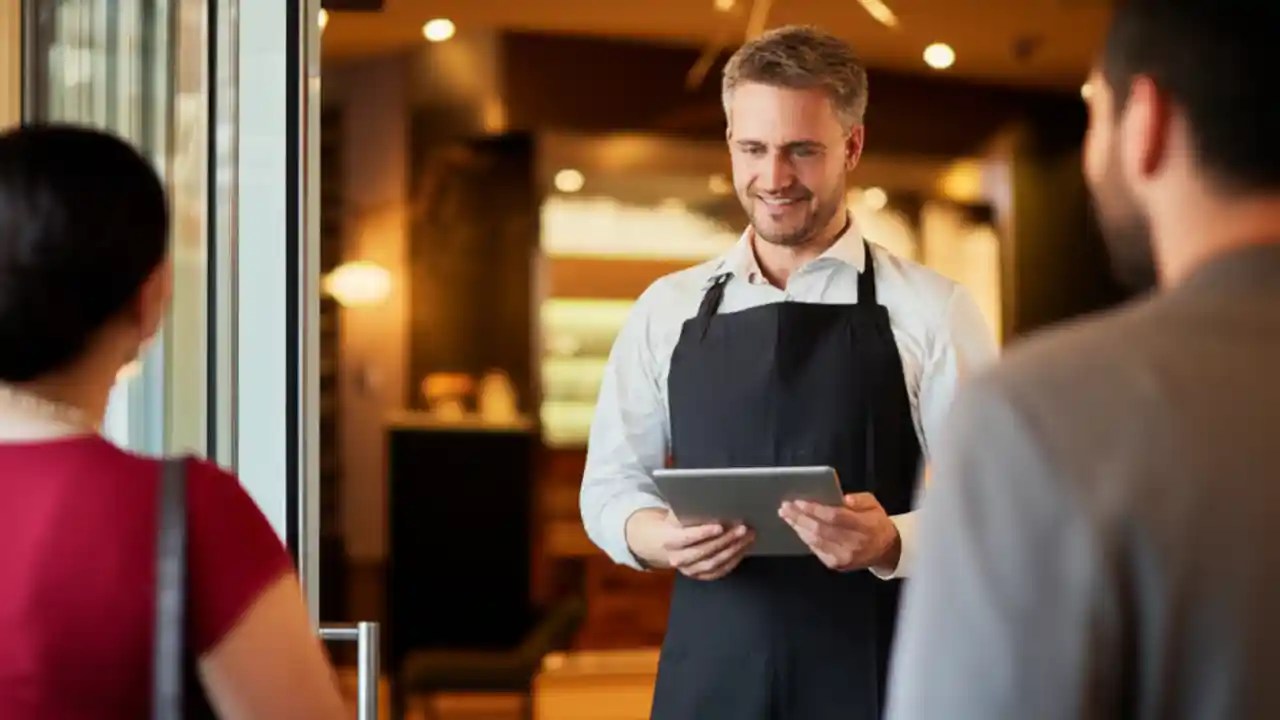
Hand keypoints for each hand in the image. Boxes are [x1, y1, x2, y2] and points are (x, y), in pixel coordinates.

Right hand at [625, 508, 754, 579]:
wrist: (661, 543)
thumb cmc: (673, 524)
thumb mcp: (675, 514)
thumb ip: (688, 511)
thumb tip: (709, 503)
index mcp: (669, 541)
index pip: (687, 538)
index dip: (704, 533)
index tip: (720, 526)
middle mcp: (678, 559)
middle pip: (704, 552)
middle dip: (725, 540)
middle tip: (742, 529)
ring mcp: (689, 570)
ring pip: (714, 563)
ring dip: (733, 550)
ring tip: (747, 537)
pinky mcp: (699, 575)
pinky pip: (719, 571)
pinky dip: (733, 561)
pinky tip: (742, 549)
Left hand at [778, 493, 899, 572]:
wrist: (886, 550)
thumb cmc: (875, 522)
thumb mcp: (873, 504)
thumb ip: (859, 500)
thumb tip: (843, 499)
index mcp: (864, 526)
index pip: (835, 517)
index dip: (814, 510)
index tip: (798, 502)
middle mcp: (853, 544)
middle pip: (820, 530)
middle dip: (799, 517)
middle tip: (785, 507)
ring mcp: (844, 557)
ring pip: (815, 541)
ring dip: (798, 527)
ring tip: (787, 516)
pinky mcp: (836, 564)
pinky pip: (816, 549)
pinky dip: (805, 537)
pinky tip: (798, 528)